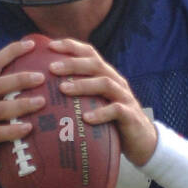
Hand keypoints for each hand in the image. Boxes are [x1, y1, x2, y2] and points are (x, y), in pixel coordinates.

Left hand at [48, 39, 157, 168]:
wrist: (141, 141)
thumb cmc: (111, 121)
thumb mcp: (95, 103)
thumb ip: (78, 94)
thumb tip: (46, 90)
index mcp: (106, 75)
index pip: (89, 53)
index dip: (71, 47)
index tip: (49, 46)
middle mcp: (116, 81)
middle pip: (95, 65)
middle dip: (72, 64)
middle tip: (51, 68)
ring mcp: (124, 97)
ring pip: (105, 84)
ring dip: (83, 85)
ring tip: (63, 89)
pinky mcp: (130, 115)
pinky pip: (115, 110)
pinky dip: (100, 113)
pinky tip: (85, 118)